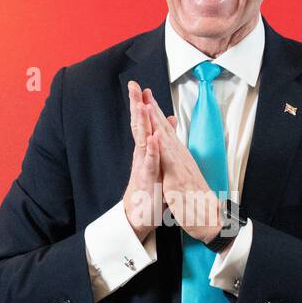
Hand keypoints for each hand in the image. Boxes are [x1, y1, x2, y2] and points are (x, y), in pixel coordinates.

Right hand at [122, 81, 161, 240]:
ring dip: (143, 123)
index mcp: (146, 149)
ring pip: (143, 140)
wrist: (140, 216)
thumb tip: (167, 120)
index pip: (144, 123)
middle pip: (139, 126)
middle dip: (137, 106)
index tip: (140, 86)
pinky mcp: (148, 180)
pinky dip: (152, 150)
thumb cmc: (150, 189)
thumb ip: (161, 140)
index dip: (142, 104)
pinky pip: (150, 163)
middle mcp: (143, 155)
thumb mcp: (157, 161)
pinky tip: (154, 138)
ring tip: (142, 105)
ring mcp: (144, 167)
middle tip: (133, 86)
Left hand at [141, 100, 221, 243]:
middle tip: (140, 88)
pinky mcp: (178, 178)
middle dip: (151, 107)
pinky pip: (168, 161)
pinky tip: (155, 135)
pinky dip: (161, 147)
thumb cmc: (195, 198)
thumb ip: (176, 161)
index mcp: (177, 156)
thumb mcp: (182, 175)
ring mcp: (179, 165)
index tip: (144, 96)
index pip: (163, 130)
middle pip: (163, 127)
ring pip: (165, 138)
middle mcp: (179, 156)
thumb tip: (173, 153)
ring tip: (146, 102)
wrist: (208, 217)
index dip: (154, 113)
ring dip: (155, 120)